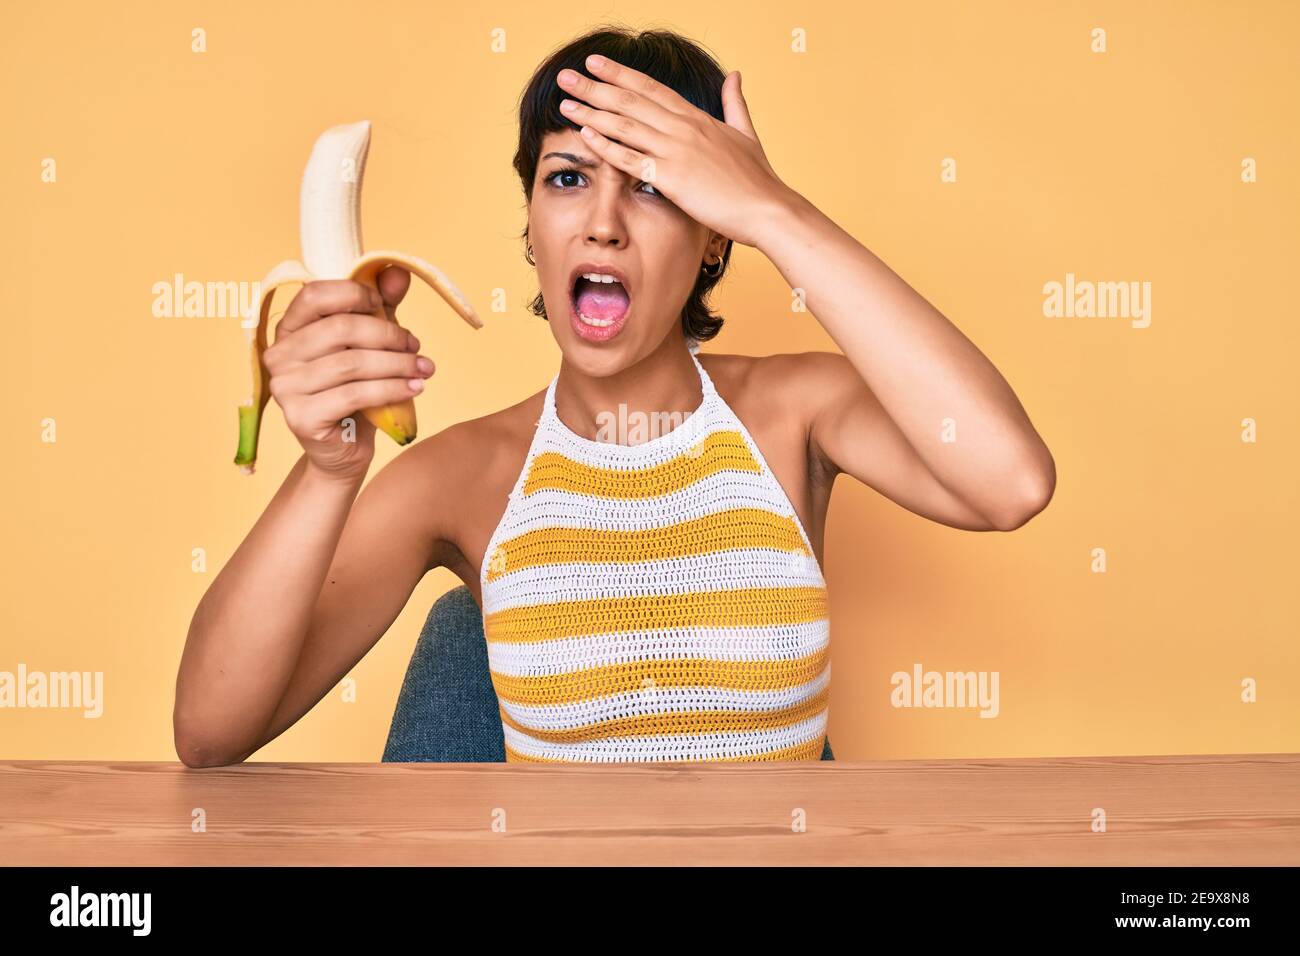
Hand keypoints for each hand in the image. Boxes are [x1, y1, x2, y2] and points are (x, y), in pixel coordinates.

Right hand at [262, 267, 434, 481]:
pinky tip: (413, 389)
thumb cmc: (355, 391)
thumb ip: (381, 308)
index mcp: (289, 329)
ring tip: (423, 369)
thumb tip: (398, 272)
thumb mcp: (370, 345)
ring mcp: (285, 387)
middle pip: (340, 329)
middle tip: (415, 347)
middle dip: (388, 335)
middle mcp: (279, 355)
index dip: (356, 294)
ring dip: (397, 365)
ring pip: (352, 363)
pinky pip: (354, 394)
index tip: (386, 307)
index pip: (315, 295)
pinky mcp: (301, 417)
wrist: (343, 448)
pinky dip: (391, 389)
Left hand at [556, 55, 791, 248]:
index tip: (596, 63)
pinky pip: (631, 159)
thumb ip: (735, 102)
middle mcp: (683, 128)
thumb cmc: (758, 179)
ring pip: (626, 125)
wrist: (767, 208)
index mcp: (698, 117)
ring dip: (592, 112)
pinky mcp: (672, 178)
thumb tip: (734, 75)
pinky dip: (606, 146)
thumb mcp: (746, 133)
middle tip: (566, 76)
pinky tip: (584, 136)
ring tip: (565, 103)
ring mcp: (676, 151)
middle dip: (595, 86)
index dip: (622, 74)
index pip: (652, 89)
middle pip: (631, 101)